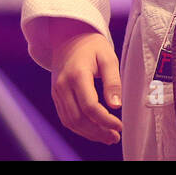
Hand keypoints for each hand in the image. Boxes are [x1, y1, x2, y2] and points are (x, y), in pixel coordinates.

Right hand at [49, 19, 121, 144]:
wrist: (69, 36)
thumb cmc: (92, 46)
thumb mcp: (108, 57)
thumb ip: (113, 81)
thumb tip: (116, 106)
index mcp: (77, 74)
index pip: (89, 106)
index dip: (105, 120)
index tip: (119, 126)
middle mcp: (62, 85)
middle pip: (78, 118)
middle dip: (97, 132)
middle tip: (115, 137)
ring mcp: (57, 91)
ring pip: (70, 122)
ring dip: (89, 133)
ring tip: (107, 137)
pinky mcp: (56, 95)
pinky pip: (66, 117)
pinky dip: (80, 128)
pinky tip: (94, 130)